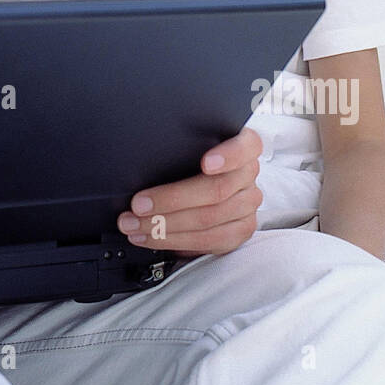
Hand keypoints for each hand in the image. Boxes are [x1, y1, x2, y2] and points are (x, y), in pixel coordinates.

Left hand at [117, 127, 263, 257]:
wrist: (216, 177)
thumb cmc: (198, 156)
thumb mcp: (194, 143)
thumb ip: (183, 147)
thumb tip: (142, 160)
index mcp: (244, 146)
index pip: (245, 147)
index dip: (227, 156)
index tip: (205, 163)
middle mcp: (249, 175)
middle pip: (216, 190)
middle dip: (171, 200)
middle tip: (139, 205)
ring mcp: (247, 205)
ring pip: (208, 220)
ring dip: (165, 225)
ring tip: (135, 225)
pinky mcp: (239, 230)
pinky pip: (208, 241)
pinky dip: (174, 240)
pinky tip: (151, 237)